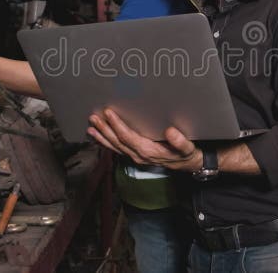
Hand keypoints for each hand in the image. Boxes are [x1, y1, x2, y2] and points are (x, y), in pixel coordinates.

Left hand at [87, 109, 202, 171]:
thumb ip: (180, 141)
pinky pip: (117, 150)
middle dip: (104, 129)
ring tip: (90, 127)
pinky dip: (106, 143)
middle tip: (94, 117)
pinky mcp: (135, 156)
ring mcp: (135, 157)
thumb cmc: (185, 154)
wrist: (187, 165)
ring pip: (114, 147)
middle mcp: (138, 155)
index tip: (108, 113)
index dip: (116, 125)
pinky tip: (99, 137)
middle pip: (117, 141)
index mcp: (148, 151)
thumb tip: (170, 132)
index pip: (127, 137)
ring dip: (102, 137)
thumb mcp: (187, 148)